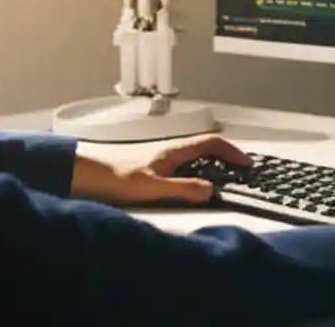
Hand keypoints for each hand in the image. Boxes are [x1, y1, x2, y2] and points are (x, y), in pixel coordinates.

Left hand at [69, 135, 251, 205]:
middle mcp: (170, 151)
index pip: (213, 143)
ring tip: (222, 181)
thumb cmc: (115, 177)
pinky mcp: (152, 168)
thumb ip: (183, 189)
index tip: (247, 164)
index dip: (233, 152)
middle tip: (240, 172)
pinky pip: (183, 166)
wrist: (87, 175)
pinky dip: (196, 173)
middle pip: (207, 147)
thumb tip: (211, 190)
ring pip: (195, 156)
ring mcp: (161, 158)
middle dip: (226, 157)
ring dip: (212, 165)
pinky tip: (191, 187)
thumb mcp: (154, 187)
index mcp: (175, 151)